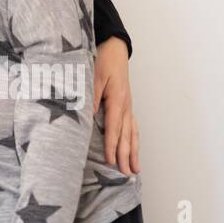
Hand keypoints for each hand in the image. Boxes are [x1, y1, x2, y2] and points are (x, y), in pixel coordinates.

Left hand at [94, 37, 139, 175]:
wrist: (114, 48)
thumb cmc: (103, 60)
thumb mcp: (92, 74)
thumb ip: (90, 95)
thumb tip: (88, 115)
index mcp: (117, 99)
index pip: (113, 127)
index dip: (111, 145)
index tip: (109, 161)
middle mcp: (126, 105)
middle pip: (126, 135)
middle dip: (125, 155)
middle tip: (126, 174)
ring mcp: (128, 105)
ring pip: (132, 133)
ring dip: (133, 152)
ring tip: (135, 170)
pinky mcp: (127, 104)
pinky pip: (133, 126)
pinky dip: (134, 140)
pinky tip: (134, 149)